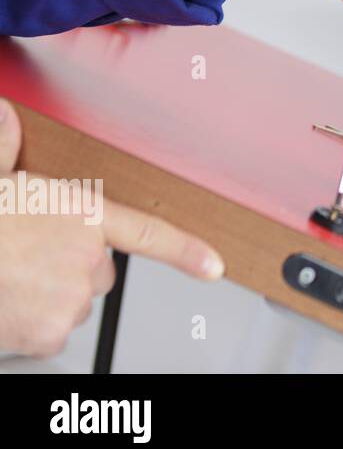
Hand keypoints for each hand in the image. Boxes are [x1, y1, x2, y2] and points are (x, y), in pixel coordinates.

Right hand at [0, 99, 223, 356]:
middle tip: (26, 255)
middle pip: (96, 269)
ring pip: (72, 300)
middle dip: (70, 265)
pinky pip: (51, 331)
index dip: (187, 251)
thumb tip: (7, 115)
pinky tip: (7, 302)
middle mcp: (86, 258)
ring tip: (10, 276)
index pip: (146, 232)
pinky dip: (30, 324)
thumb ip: (5, 146)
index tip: (215, 267)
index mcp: (80, 215)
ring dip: (47, 293)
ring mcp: (71, 299)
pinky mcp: (51, 333)